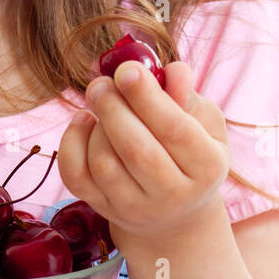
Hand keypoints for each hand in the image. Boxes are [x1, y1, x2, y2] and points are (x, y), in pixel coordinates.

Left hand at [58, 59, 231, 243]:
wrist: (175, 209)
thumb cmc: (189, 148)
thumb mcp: (203, 120)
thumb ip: (186, 93)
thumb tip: (170, 71)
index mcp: (207, 166)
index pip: (175, 129)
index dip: (146, 96)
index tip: (127, 69)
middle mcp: (174, 194)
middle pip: (136, 150)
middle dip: (113, 108)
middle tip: (101, 83)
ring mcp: (137, 207)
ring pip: (103, 163)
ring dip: (96, 125)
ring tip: (102, 102)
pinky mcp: (105, 209)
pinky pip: (76, 176)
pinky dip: (72, 142)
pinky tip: (84, 122)